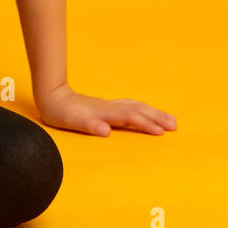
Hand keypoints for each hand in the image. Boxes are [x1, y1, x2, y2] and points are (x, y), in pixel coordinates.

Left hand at [35, 82, 176, 135]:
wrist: (52, 96)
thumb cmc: (61, 112)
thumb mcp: (70, 121)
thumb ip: (88, 125)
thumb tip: (106, 131)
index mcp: (103, 112)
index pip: (129, 117)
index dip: (145, 124)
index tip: (161, 131)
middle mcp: (109, 107)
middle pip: (138, 110)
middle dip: (157, 117)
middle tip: (175, 125)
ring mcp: (109, 106)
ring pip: (137, 106)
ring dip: (154, 112)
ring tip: (171, 120)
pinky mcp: (107, 107)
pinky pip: (132, 106)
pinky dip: (144, 109)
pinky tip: (148, 112)